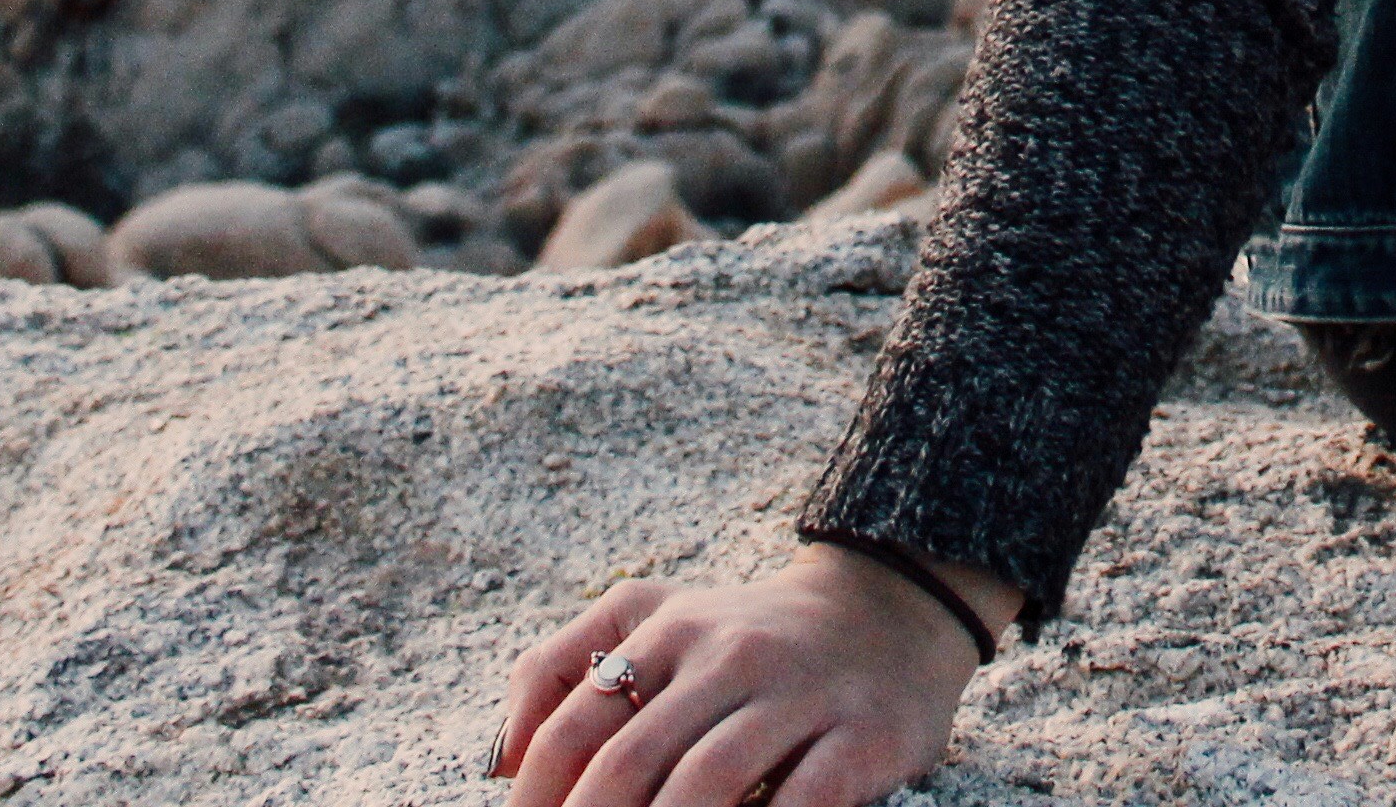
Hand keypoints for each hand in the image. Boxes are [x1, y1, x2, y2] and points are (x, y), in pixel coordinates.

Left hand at [493, 543, 1015, 806]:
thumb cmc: (747, 637)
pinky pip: (804, 800)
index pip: (576, 724)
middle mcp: (730, 656)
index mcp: (669, 631)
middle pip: (632, 762)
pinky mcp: (863, 734)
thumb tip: (503, 759)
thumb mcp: (653, 617)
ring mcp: (800, 694)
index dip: (537, 798)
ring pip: (708, 782)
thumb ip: (561, 665)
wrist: (892, 608)